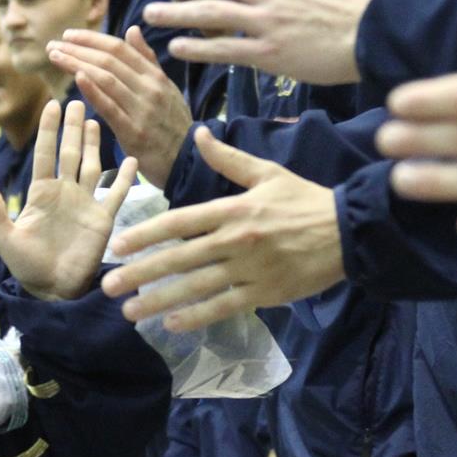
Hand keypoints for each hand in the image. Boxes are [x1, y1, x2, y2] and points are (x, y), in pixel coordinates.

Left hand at [0, 100, 134, 300]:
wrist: (51, 289)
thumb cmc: (25, 264)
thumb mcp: (4, 236)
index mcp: (40, 193)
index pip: (45, 154)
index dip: (48, 130)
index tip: (51, 105)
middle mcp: (64, 192)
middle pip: (70, 152)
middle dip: (72, 128)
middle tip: (77, 101)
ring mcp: (85, 203)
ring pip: (92, 165)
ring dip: (94, 144)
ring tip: (95, 121)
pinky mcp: (103, 219)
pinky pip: (115, 193)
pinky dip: (124, 177)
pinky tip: (132, 160)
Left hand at [48, 26, 191, 187]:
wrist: (187, 160)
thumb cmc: (172, 123)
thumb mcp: (166, 88)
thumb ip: (147, 60)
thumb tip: (132, 29)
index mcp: (155, 76)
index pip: (120, 49)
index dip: (92, 39)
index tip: (68, 34)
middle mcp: (149, 88)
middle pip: (109, 61)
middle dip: (78, 49)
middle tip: (52, 44)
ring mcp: (142, 109)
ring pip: (107, 79)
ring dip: (77, 64)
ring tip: (55, 57)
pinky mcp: (134, 132)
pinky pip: (111, 108)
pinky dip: (93, 91)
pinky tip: (76, 78)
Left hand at [102, 128, 344, 330]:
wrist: (350, 231)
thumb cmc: (305, 199)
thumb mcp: (267, 172)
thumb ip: (228, 158)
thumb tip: (199, 133)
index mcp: (233, 209)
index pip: (179, 221)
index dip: (145, 233)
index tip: (117, 244)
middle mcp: (235, 240)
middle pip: (179, 258)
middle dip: (140, 272)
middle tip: (106, 285)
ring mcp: (249, 270)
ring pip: (196, 287)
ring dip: (160, 301)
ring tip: (129, 311)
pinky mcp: (265, 293)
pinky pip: (224, 307)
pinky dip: (196, 316)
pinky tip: (171, 324)